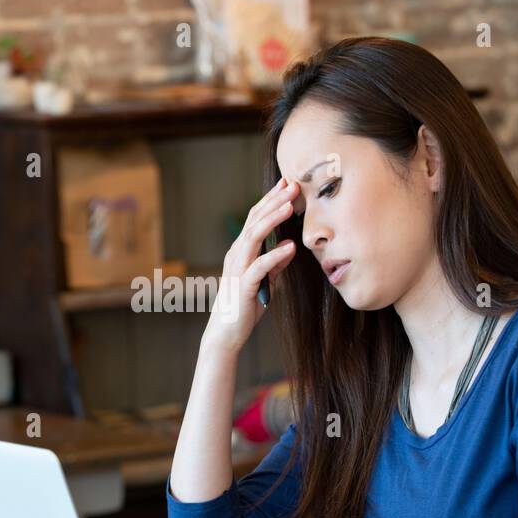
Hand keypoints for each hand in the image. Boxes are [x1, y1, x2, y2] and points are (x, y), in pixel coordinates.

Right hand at [202, 177, 298, 353]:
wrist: (226, 333)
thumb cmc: (244, 307)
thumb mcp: (265, 282)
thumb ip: (275, 264)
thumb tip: (289, 247)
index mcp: (240, 251)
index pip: (255, 218)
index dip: (270, 200)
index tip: (286, 183)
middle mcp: (237, 255)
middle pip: (254, 221)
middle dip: (273, 201)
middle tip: (292, 184)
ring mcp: (238, 269)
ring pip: (254, 237)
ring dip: (273, 219)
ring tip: (290, 206)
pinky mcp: (244, 286)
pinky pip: (259, 267)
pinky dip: (275, 255)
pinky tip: (290, 246)